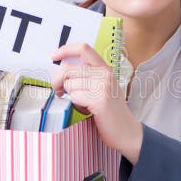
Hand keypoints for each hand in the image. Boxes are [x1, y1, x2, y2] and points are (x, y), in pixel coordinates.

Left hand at [51, 43, 142, 162]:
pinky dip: (75, 105)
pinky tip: (86, 110)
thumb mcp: (102, 87)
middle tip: (57, 90)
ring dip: (70, 96)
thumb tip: (61, 72)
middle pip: (69, 69)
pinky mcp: (99, 100)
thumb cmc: (111, 111)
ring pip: (69, 85)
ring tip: (83, 103)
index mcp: (105, 68)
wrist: (127, 131)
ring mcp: (103, 86)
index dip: (65, 50)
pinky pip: (73, 97)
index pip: (83, 49)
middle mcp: (105, 74)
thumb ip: (87, 77)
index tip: (54, 56)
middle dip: (57, 81)